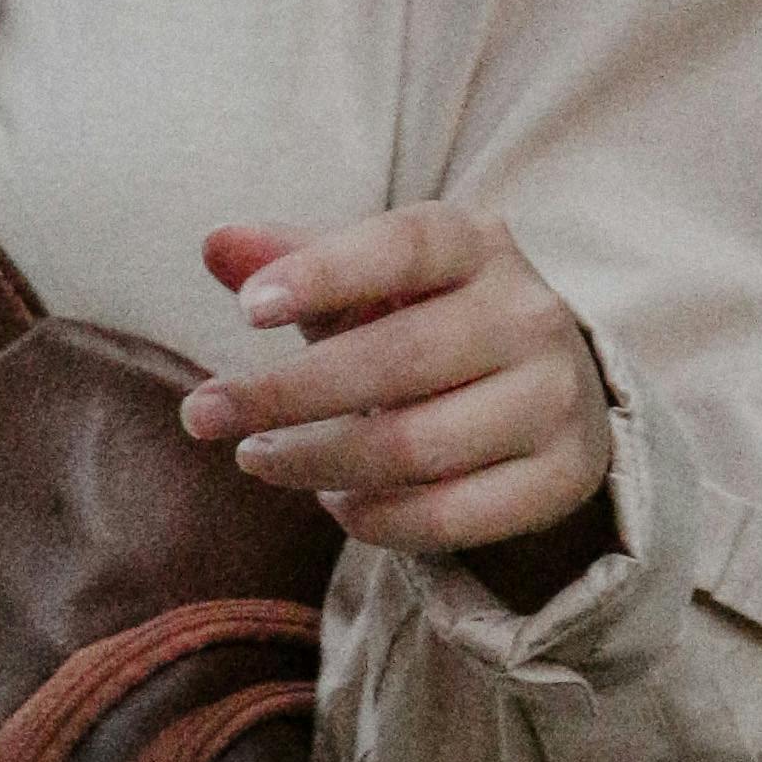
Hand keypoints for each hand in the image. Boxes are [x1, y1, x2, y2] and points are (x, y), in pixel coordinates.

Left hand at [181, 202, 614, 569]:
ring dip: (314, 461)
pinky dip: (373, 517)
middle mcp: (529, 315)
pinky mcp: (560, 478)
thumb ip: (296, 258)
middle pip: (396, 360)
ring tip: (257, 457)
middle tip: (202, 415)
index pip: (403, 246)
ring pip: (414, 447)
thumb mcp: (368, 282)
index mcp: (478, 244)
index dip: (325, 273)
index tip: (246, 310)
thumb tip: (215, 245)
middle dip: (284, 393)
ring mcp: (554, 400)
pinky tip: (332, 500)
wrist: (545, 393)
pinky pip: (447, 517)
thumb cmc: (426, 322)